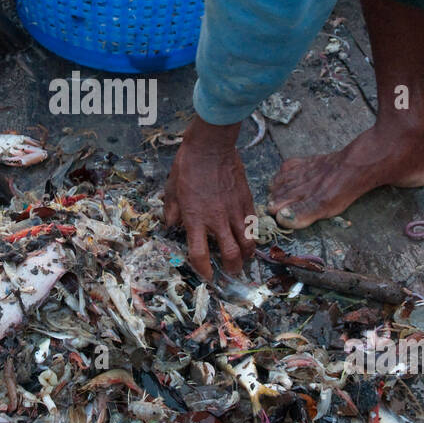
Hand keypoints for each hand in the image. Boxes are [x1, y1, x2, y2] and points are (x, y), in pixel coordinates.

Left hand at [163, 114, 255, 279]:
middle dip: (233, 268)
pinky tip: (250, 236)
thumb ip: (171, 210)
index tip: (208, 277)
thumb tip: (170, 224)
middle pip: (231, 254)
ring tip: (245, 258)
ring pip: (248, 242)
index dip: (204, 270)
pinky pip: (252, 224)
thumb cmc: (188, 165)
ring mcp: (234, 211)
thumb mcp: (171, 189)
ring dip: (247, 254)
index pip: (200, 254)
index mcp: (195, 219)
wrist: (211, 146)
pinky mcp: (246, 200)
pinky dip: (252, 233)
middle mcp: (217, 220)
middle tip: (232, 272)